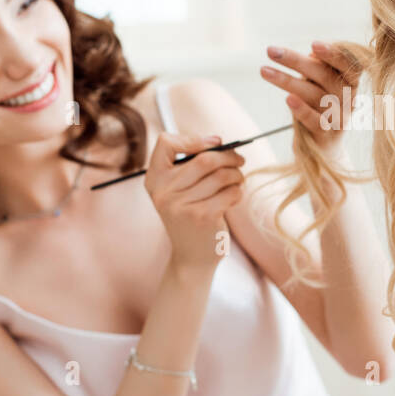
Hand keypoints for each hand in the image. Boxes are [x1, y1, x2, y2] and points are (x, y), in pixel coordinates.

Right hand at [143, 131, 245, 267]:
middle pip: (204, 159)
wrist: (190, 257)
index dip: (193, 139)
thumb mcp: (178, 191)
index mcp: (154, 179)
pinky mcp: (202, 216)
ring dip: (237, 175)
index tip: (213, 144)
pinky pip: (230, 192)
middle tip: (239, 160)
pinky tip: (234, 197)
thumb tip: (218, 141)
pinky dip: (238, 192)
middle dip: (229, 157)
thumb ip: (190, 165)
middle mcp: (163, 191)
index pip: (165, 142)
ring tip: (238, 180)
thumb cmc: (190, 215)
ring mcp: (181, 205)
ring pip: (221, 175)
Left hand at [260, 41, 361, 158]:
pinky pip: (315, 121)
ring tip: (264, 71)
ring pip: (315, 96)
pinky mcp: (327, 136)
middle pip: (325, 76)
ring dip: (287, 81)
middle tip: (270, 50)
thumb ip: (319, 69)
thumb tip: (312, 51)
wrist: (326, 149)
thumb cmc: (321, 109)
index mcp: (351, 82)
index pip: (348, 63)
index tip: (313, 44)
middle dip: (296, 61)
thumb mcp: (321, 85)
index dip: (333, 54)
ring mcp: (340, 118)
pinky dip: (301, 110)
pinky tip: (288, 99)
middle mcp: (349, 99)